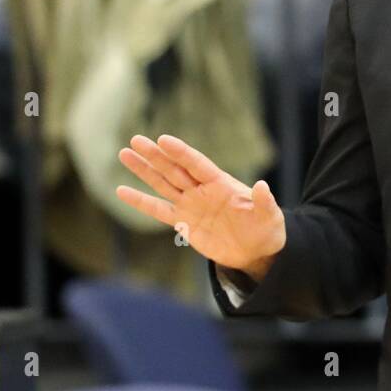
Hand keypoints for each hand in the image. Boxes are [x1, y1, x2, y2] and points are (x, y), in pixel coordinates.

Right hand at [117, 134, 284, 280]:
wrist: (256, 251)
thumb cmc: (266, 229)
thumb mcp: (269, 215)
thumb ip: (263, 201)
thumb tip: (262, 186)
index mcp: (221, 183)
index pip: (197, 164)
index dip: (181, 152)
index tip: (163, 139)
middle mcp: (202, 190)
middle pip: (174, 169)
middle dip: (155, 155)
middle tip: (135, 140)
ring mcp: (191, 204)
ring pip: (162, 183)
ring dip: (144, 170)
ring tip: (124, 153)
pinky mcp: (183, 221)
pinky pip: (157, 210)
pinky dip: (140, 201)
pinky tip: (121, 190)